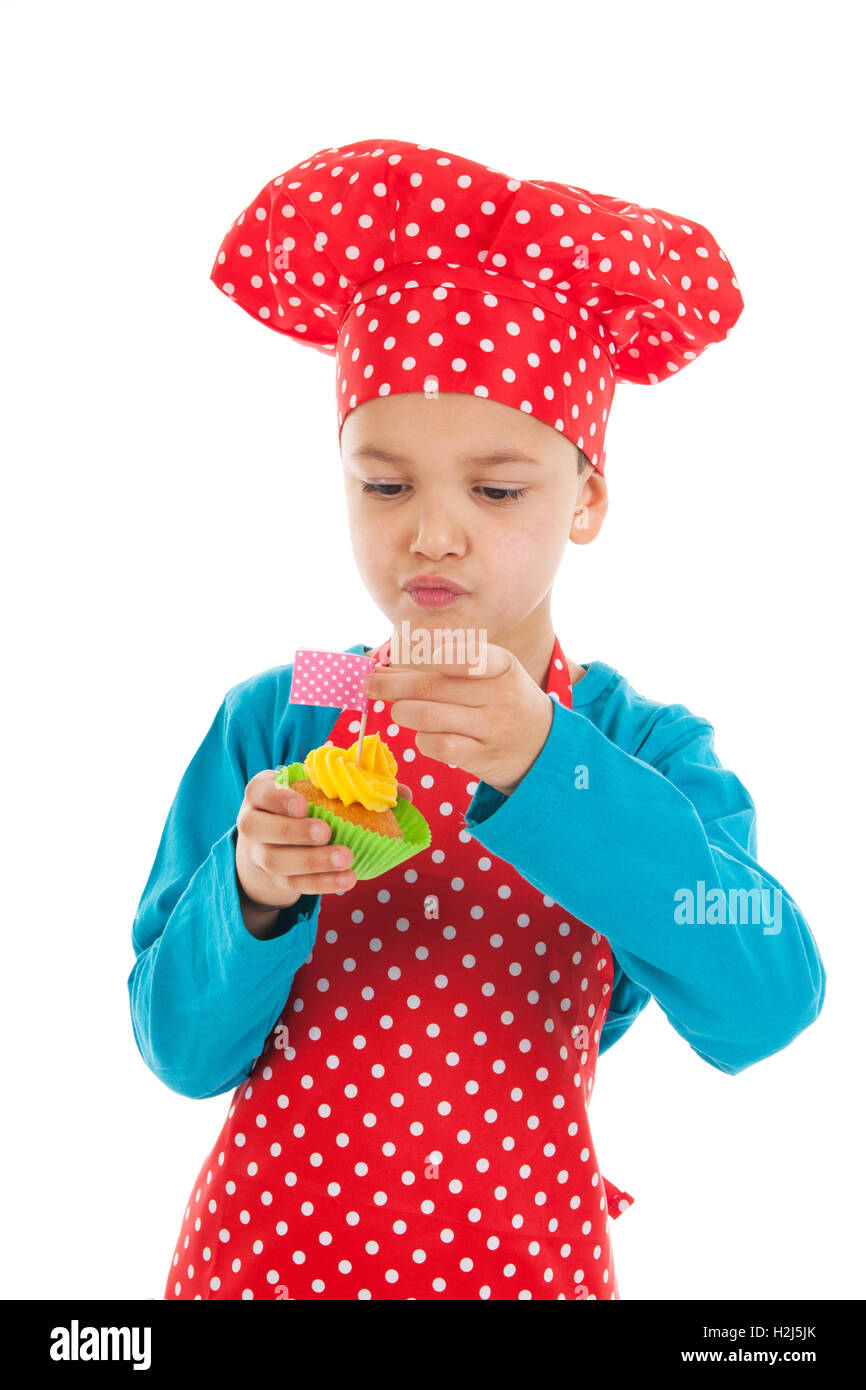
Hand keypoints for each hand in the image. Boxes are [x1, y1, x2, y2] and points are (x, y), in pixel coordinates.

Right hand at [235, 772, 413, 913]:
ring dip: (313, 862)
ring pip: (277, 861)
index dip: (278, 798)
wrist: (270, 845)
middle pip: (260, 829)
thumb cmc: (303, 808)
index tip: (303, 804)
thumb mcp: (315, 789)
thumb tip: (403, 793)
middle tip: (326, 832)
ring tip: (345, 859)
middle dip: (293, 831)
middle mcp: (253, 822)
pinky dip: (323, 884)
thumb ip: (354, 785)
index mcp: (262, 793)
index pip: (260, 791)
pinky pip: (296, 884)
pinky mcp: (276, 879)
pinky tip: (346, 880)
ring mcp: (260, 854)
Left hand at [364, 644, 553, 794]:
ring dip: (403, 712)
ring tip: (398, 711)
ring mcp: (491, 728)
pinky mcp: (482, 757)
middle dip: (393, 684)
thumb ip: (448, 669)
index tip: (414, 654)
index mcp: (502, 666)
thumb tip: (387, 669)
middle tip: (371, 683)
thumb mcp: (493, 676)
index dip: (442, 654)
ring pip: (431, 716)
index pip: (471, 656)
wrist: (544, 745)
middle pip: (433, 686)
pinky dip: (422, 740)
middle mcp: (499, 696)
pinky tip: (422, 735)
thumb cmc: (504, 702)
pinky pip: (440, 746)